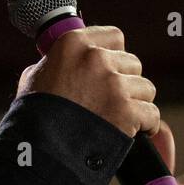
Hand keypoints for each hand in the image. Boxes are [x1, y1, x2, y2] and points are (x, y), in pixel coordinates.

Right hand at [15, 26, 159, 138]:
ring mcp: (113, 84)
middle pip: (132, 63)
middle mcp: (96, 58)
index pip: (114, 36)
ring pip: (145, 88)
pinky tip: (137, 131)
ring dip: (136, 103)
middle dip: (126, 81)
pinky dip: (146, 125)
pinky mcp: (127, 111)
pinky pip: (151, 114)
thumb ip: (56, 64)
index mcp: (73, 43)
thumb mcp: (35, 77)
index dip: (114, 53)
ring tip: (121, 118)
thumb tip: (62, 63)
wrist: (38, 148)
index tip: (111, 67)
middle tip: (111, 99)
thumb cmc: (32, 114)